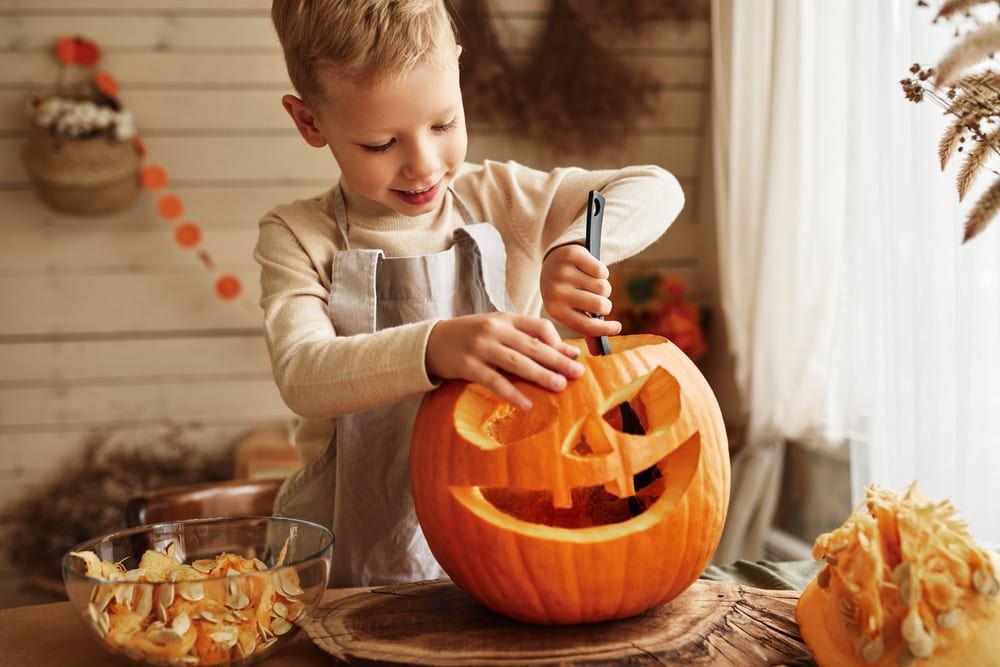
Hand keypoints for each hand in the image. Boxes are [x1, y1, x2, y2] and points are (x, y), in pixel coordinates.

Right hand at [426, 312, 584, 409]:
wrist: (432, 341)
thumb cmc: (471, 336)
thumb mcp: (496, 328)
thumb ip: (524, 337)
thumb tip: (561, 352)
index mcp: (505, 319)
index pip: (539, 326)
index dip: (559, 342)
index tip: (574, 356)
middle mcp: (494, 330)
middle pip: (533, 346)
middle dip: (558, 360)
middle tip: (578, 373)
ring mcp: (480, 347)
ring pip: (517, 362)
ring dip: (540, 375)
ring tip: (560, 386)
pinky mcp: (468, 366)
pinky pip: (495, 381)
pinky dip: (513, 393)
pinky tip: (528, 404)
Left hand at [539, 243, 622, 337]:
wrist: (551, 263)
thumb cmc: (566, 293)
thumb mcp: (569, 311)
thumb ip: (585, 329)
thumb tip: (599, 353)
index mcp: (555, 310)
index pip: (586, 326)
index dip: (606, 330)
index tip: (618, 327)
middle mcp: (557, 292)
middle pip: (600, 305)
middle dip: (605, 305)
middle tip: (600, 301)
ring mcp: (564, 273)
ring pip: (603, 287)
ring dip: (604, 288)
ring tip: (593, 286)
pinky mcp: (573, 255)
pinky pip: (602, 270)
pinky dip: (602, 272)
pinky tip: (591, 271)